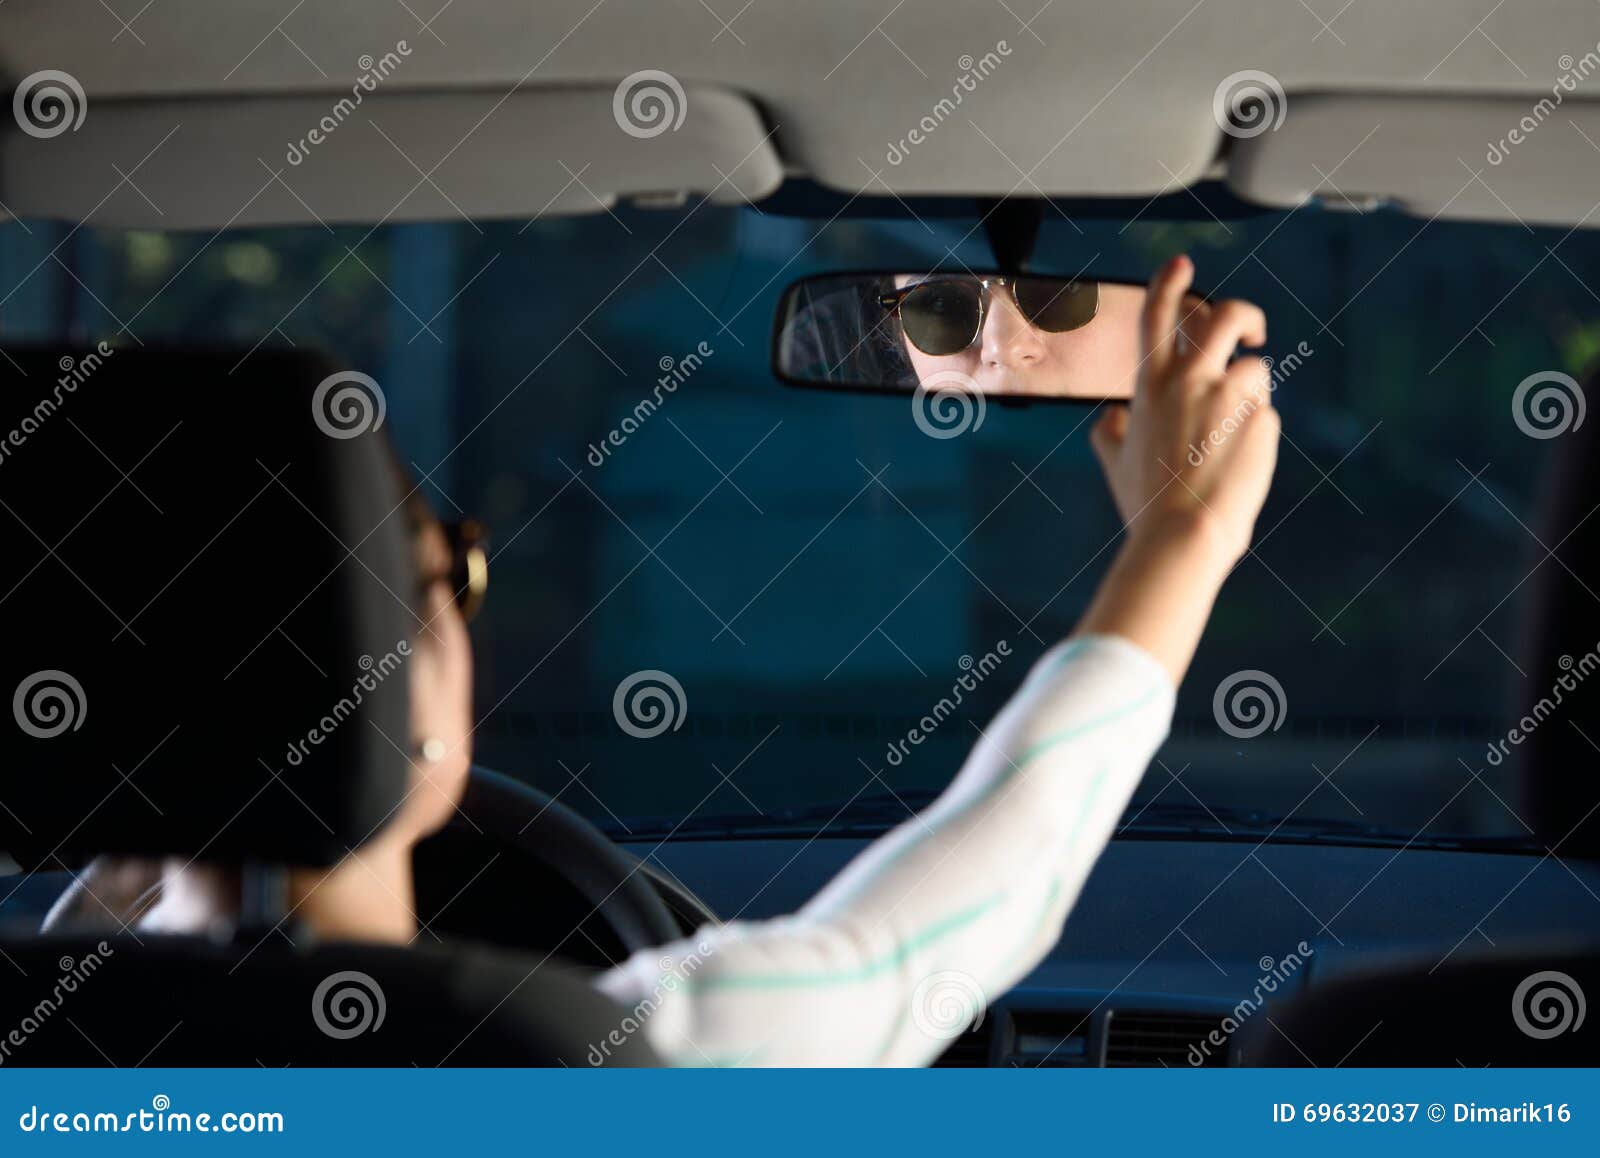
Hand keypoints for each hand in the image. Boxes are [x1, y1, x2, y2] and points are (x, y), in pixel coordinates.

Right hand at [1076, 256, 1280, 683]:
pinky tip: (1239, 467)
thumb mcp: (1114, 462)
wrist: (1184, 534)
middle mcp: (1190, 379)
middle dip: (1243, 315)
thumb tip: (1111, 418)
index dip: (1169, 280)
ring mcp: (1230, 396)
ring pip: (1254, 371)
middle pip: (1226, 316)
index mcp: (1148, 386)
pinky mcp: (1263, 418)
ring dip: (1249, 397)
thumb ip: (1111, 432)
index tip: (1182, 264)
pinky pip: (1265, 416)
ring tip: (1234, 439)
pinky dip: (1256, 435)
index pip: (1157, 312)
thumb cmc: (1145, 504)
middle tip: (1250, 332)